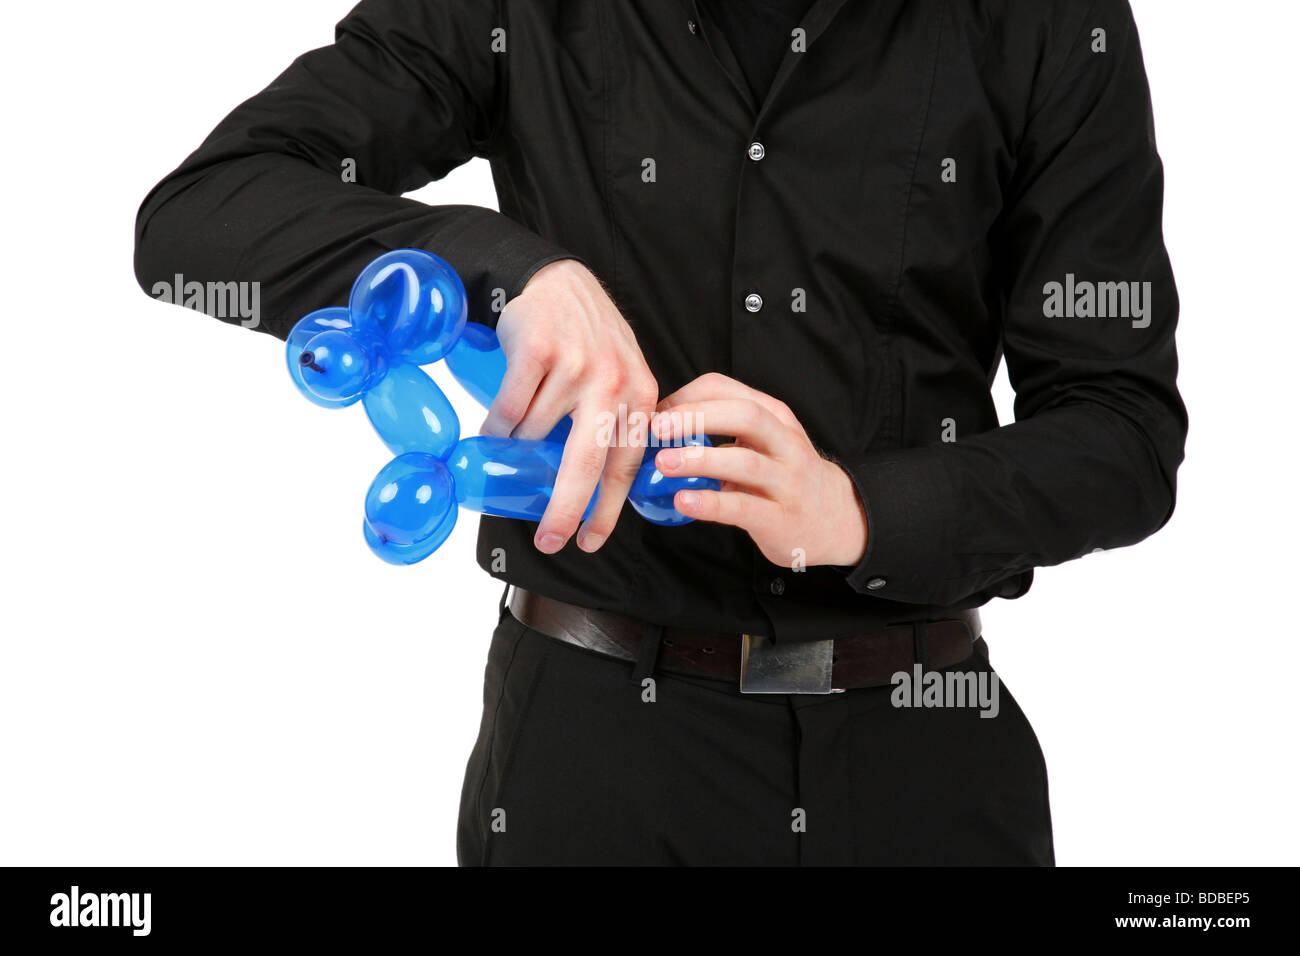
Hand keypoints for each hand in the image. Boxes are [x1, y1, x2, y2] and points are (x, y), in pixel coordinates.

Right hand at [488, 259, 657, 553]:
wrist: (560, 283)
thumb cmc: (589, 340)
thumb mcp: (623, 379)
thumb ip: (620, 425)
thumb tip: (601, 490)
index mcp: (640, 395)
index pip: (625, 465)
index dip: (606, 509)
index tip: (589, 540)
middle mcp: (612, 382)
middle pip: (586, 463)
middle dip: (565, 509)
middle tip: (550, 540)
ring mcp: (575, 366)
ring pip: (535, 435)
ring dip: (517, 449)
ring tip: (512, 442)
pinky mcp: (537, 353)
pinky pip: (509, 410)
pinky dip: (497, 427)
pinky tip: (494, 430)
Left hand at [651, 373, 867, 567]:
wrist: (838, 520)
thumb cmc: (784, 476)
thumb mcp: (762, 442)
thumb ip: (722, 430)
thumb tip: (658, 428)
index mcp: (774, 416)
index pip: (725, 389)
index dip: (685, 398)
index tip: (654, 416)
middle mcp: (785, 442)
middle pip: (745, 415)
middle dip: (697, 417)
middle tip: (657, 428)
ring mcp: (787, 480)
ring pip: (746, 462)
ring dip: (700, 460)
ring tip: (664, 464)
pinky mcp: (782, 518)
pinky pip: (744, 508)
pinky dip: (710, 503)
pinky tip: (684, 501)